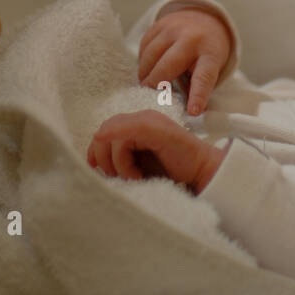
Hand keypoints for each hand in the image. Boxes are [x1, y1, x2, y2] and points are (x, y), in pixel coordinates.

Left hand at [87, 110, 224, 191]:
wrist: (201, 171)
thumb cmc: (170, 171)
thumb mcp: (137, 165)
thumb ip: (119, 157)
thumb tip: (92, 162)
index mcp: (136, 124)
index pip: (103, 131)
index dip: (95, 152)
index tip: (100, 171)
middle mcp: (141, 117)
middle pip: (102, 133)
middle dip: (104, 159)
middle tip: (120, 177)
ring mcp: (148, 120)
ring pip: (110, 135)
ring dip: (116, 163)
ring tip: (133, 177)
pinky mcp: (154, 128)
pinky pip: (125, 135)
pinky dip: (122, 159)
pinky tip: (136, 174)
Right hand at [137, 8, 230, 115]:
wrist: (205, 20)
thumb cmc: (206, 53)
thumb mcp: (211, 69)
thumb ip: (199, 90)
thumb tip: (190, 113)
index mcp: (210, 54)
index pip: (204, 77)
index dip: (198, 95)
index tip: (192, 112)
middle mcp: (192, 39)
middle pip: (167, 66)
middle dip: (154, 84)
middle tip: (148, 96)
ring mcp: (174, 29)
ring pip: (150, 56)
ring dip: (145, 73)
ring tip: (147, 83)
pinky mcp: (160, 23)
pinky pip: (144, 46)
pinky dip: (143, 60)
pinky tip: (149, 66)